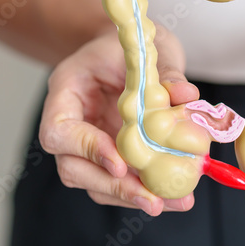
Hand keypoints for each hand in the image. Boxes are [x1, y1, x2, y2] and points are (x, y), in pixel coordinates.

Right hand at [39, 27, 199, 214]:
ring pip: (96, 184)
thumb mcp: (146, 47)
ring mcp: (86, 145)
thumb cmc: (126, 43)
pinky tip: (175, 197)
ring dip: (133, 197)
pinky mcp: (108, 157)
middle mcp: (70, 124)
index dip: (86, 150)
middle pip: (73, 169)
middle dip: (114, 187)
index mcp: (65, 92)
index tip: (120, 163)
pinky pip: (119, 182)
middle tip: (153, 199)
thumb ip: (164, 71)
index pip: (58, 132)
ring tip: (174, 202)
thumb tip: (186, 96)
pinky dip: (145, 191)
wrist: (124, 48)